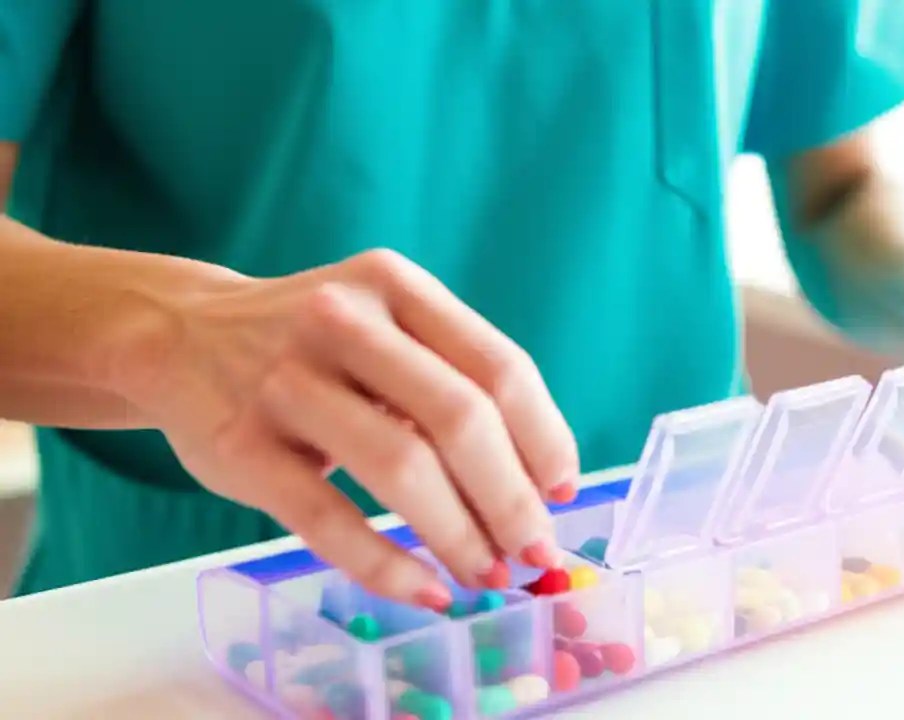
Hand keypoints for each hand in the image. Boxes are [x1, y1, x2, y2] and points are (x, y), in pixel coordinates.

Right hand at [118, 249, 579, 608]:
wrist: (178, 334)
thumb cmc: (313, 346)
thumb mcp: (383, 323)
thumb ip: (452, 378)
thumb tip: (537, 483)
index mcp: (396, 286)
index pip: (498, 367)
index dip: (544, 437)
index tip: (562, 491)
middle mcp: (344, 321)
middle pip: (459, 417)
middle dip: (511, 497)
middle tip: (535, 551)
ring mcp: (287, 381)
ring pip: (400, 467)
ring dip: (459, 535)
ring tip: (487, 574)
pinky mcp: (242, 446)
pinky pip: (328, 519)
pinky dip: (386, 564)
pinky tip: (424, 588)